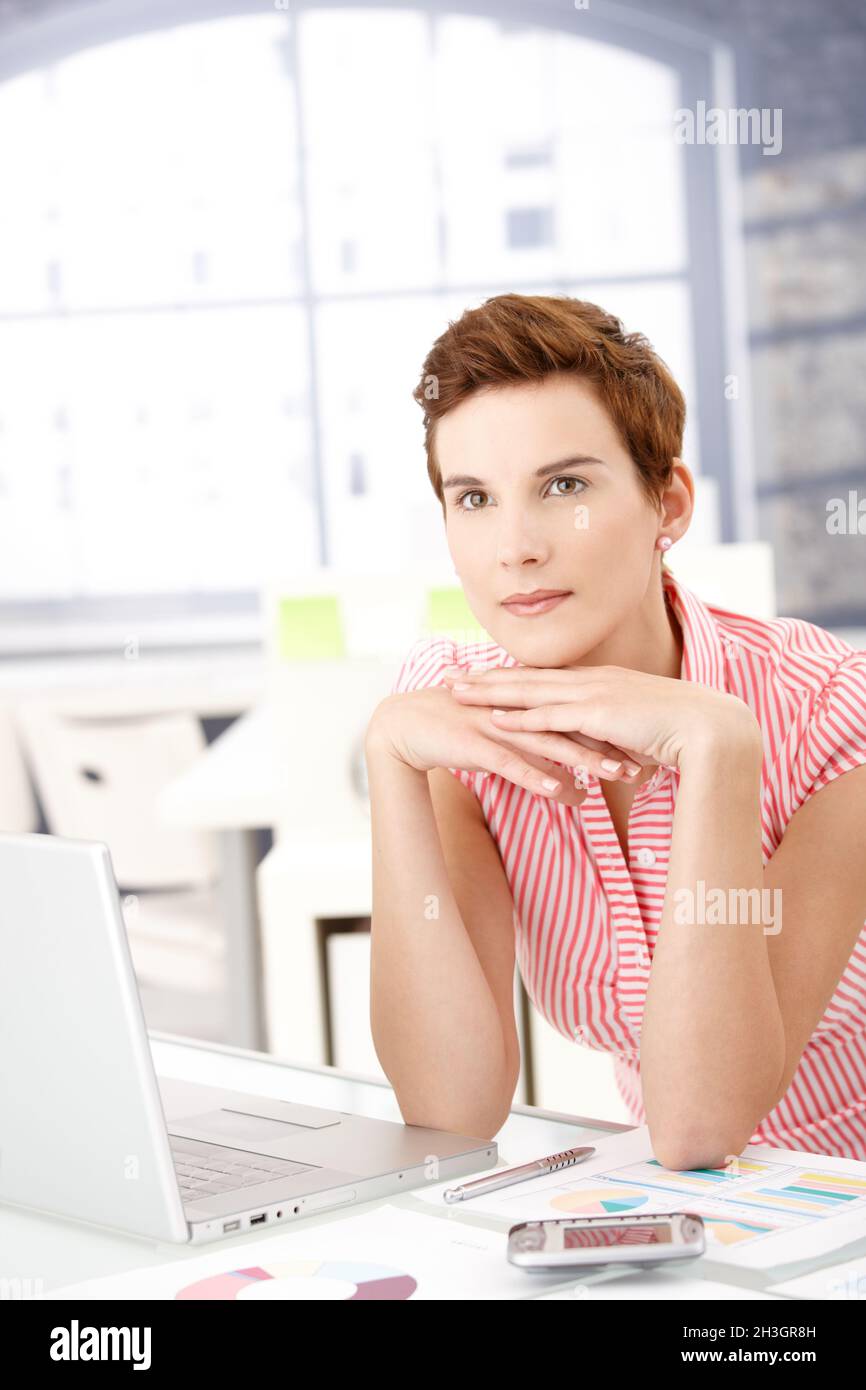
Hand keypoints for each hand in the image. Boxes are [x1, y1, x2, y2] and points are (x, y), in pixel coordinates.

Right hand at [365, 684, 643, 805]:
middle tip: (643, 761)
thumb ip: (537, 762)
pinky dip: (536, 776)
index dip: (608, 733)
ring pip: (548, 743)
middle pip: (571, 729)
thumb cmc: (455, 735)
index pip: (574, 719)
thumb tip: (571, 789)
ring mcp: (496, 725)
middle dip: (609, 746)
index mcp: (524, 708)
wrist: (404, 725)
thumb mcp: (503, 748)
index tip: (642, 747)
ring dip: (584, 759)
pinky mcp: (475, 744)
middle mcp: (515, 712)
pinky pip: (510, 763)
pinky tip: (560, 790)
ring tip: (616, 774)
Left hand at [441, 662, 760, 771]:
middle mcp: (593, 681)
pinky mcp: (598, 714)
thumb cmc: (682, 736)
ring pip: (529, 690)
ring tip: (457, 693)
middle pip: (527, 676)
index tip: (482, 674)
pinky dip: (519, 717)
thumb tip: (611, 761)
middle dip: (486, 676)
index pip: (546, 676)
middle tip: (451, 674)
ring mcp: (594, 694)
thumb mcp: (640, 736)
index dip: (511, 675)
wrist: (710, 728)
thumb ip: (617, 744)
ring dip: (490, 692)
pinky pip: (549, 716)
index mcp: (602, 682)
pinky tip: (493, 720)